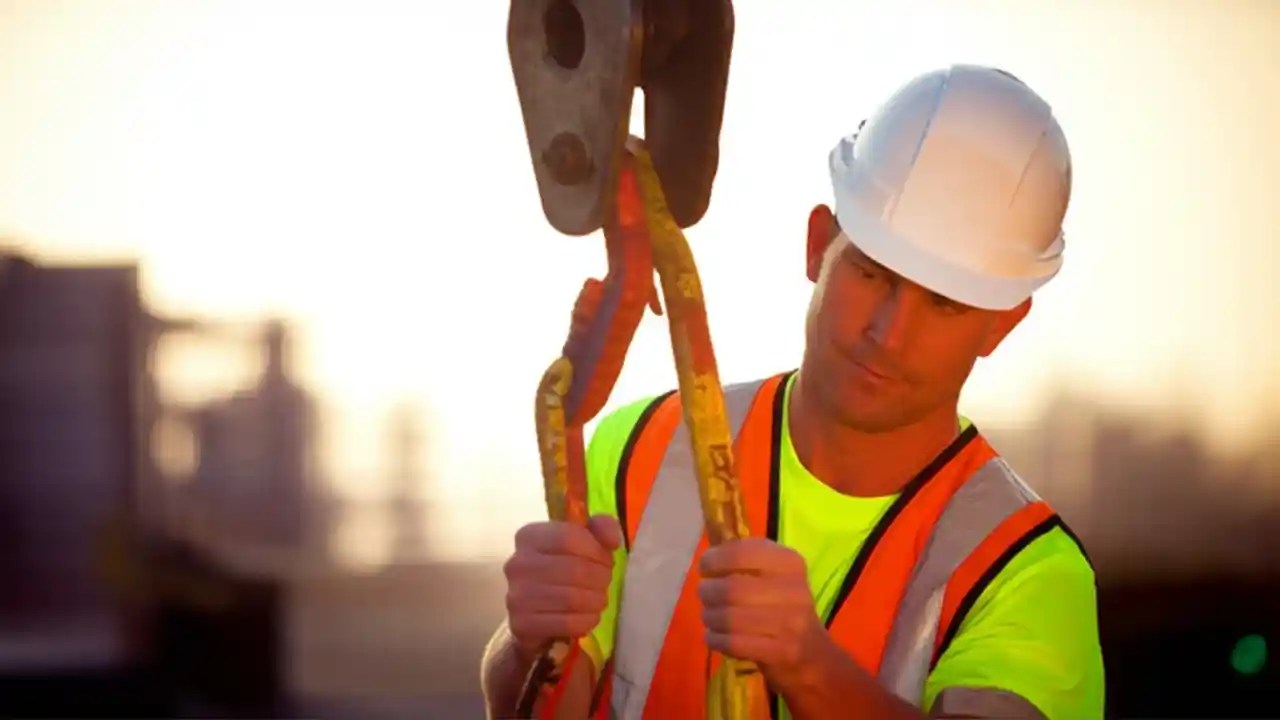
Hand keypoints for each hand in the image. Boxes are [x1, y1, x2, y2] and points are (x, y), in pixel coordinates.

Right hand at [503, 515, 621, 662]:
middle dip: (600, 578)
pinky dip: (586, 621)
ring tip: (599, 598)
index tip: (606, 560)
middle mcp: (517, 564)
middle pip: (574, 570)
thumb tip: (613, 539)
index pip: (569, 538)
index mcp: (529, 536)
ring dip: (595, 600)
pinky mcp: (521, 624)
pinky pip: (566, 623)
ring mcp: (516, 596)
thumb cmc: (565, 567)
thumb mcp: (584, 539)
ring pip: (572, 599)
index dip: (596, 550)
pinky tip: (588, 616)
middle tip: (605, 582)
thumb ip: (601, 528)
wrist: (540, 607)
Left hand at [698, 538, 824, 683]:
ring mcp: (790, 623)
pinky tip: (715, 636)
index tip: (705, 567)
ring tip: (710, 616)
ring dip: (710, 617)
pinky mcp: (781, 652)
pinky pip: (733, 643)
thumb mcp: (773, 574)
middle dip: (708, 591)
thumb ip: (743, 558)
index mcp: (789, 563)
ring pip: (729, 618)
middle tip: (704, 595)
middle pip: (731, 588)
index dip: (715, 559)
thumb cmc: (782, 605)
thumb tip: (708, 550)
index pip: (741, 553)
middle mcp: (793, 590)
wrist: (813, 652)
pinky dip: (715, 639)